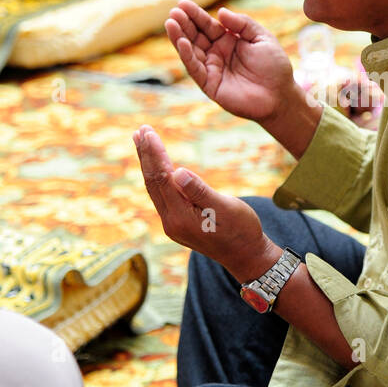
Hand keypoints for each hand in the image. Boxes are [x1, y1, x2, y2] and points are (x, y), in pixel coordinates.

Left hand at [134, 125, 279, 282]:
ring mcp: (172, 224)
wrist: (247, 256)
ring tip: (141, 143)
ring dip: (148, 165)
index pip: (161, 178)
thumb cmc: (242, 230)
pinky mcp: (178, 223)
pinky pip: (161, 195)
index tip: (148, 132)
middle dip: (146, 155)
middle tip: (140, 131)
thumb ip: (199, 191)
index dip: (154, 153)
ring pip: (154, 189)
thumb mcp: (225, 208)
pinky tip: (156, 167)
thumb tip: (178, 172)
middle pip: (152, 182)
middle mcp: (171, 221)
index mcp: (181, 216)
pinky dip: (156, 176)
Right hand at [165, 1, 295, 120]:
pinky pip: (196, 69)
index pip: (207, 25)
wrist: (281, 95)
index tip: (182, 3)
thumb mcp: (261, 38)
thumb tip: (220, 12)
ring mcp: (212, 69)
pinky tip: (182, 43)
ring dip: (180, 37)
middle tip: (173, 12)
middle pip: (196, 36)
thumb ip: (242, 24)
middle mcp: (217, 53)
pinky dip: (187, 56)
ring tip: (171, 23)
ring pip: (191, 51)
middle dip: (184, 24)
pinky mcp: (210, 85)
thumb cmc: (274, 66)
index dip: (195, 15)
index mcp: (228, 40)